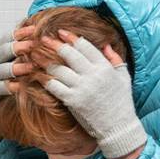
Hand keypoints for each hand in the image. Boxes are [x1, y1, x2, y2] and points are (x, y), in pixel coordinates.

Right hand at [0, 25, 35, 131]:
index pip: (7, 37)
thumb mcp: (7, 60)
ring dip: (19, 67)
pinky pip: (2, 87)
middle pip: (5, 50)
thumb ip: (18, 48)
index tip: (35, 29)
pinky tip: (22, 86)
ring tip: (32, 67)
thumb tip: (36, 30)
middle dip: (20, 46)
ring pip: (4, 69)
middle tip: (35, 44)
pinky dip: (12, 86)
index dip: (20, 33)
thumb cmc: (1, 76)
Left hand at [42, 30, 145, 158]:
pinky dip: (45, 79)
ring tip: (35, 55)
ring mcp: (82, 88)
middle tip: (42, 39)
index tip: (60, 32)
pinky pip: (54, 86)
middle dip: (54, 44)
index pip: (85, 46)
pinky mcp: (73, 100)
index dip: (71, 37)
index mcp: (105, 67)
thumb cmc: (122, 101)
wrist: (118, 126)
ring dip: (45, 61)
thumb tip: (106, 44)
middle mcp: (93, 75)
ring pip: (58, 69)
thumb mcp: (124, 77)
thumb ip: (115, 59)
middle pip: (69, 54)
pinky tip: (38, 75)